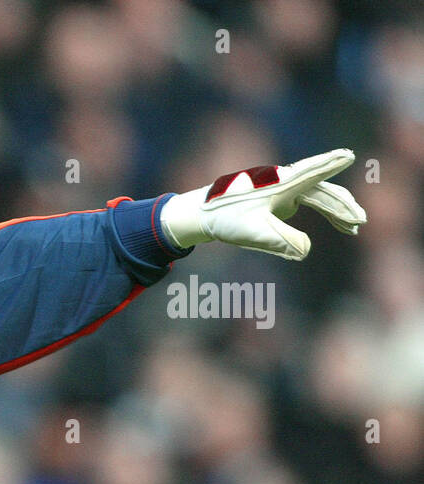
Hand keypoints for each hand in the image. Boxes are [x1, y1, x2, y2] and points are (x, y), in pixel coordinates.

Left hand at [160, 148, 365, 259]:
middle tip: (360, 223)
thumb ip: (280, 241)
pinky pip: (307, 201)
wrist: (201, 214)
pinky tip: (335, 224)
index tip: (348, 154)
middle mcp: (283, 181)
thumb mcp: (252, 234)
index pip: (311, 172)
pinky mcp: (277, 196)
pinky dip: (322, 212)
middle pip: (321, 190)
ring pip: (316, 196)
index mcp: (279, 183)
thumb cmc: (225, 220)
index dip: (330, 164)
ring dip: (335, 211)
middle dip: (342, 206)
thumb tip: (305, 250)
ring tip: (352, 229)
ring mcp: (281, 187)